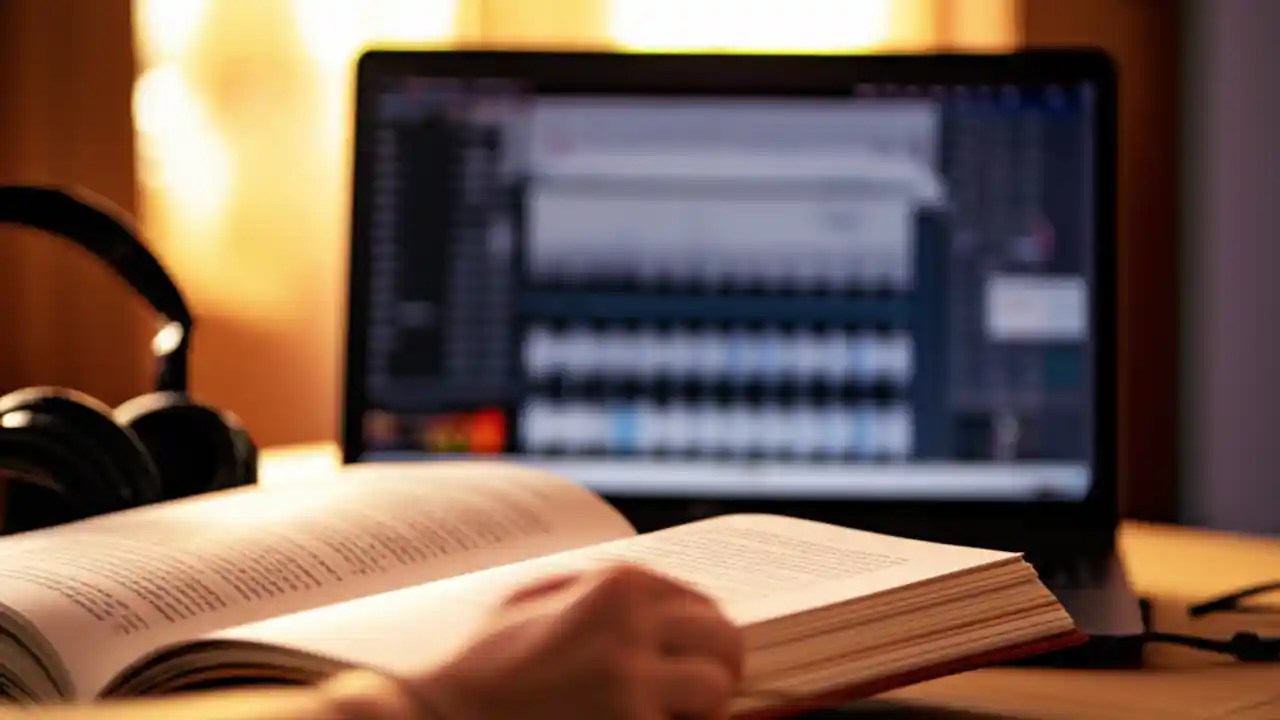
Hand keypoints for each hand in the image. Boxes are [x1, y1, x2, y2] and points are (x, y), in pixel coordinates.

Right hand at [410, 564, 742, 719]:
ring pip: (716, 691)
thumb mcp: (535, 603)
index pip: (701, 603)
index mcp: (616, 585)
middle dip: (717, 669)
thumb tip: (656, 600)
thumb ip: (593, 592)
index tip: (692, 659)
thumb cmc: (482, 671)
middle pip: (725, 641)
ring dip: (701, 710)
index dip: (700, 638)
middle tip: (699, 695)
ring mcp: (633, 681)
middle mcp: (633, 623)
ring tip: (667, 717)